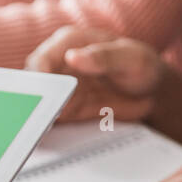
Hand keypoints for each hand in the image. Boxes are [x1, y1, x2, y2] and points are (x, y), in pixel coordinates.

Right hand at [26, 26, 164, 122]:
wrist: (151, 93)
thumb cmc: (142, 67)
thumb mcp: (131, 58)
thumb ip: (104, 56)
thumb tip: (73, 57)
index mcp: (70, 43)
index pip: (43, 58)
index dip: (37, 74)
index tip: (42, 90)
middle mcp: (59, 64)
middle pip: (32, 82)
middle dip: (30, 99)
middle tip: (36, 115)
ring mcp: (60, 88)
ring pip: (36, 102)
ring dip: (34, 116)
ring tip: (38, 131)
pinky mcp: (64, 109)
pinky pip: (48, 119)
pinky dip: (43, 128)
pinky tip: (44, 138)